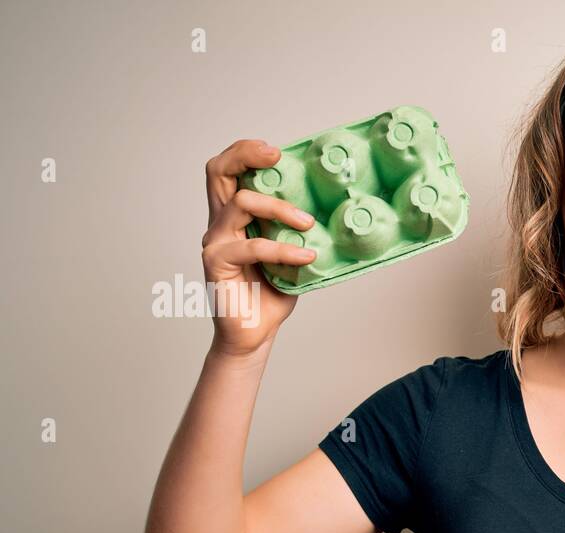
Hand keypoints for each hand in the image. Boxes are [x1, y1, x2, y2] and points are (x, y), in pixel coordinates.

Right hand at [201, 139, 317, 356]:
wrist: (255, 333)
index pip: (228, 171)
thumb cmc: (272, 293)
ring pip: (242, 203)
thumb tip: (334, 211)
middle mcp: (220, 223)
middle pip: (218, 172)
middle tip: (278, 157)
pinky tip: (306, 256)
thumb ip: (297, 230)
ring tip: (309, 224)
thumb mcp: (291, 253)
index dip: (245, 153)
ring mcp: (215, 241)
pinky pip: (252, 246)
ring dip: (280, 209)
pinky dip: (283, 249)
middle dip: (247, 155)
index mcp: (235, 216)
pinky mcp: (216, 263)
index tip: (276, 152)